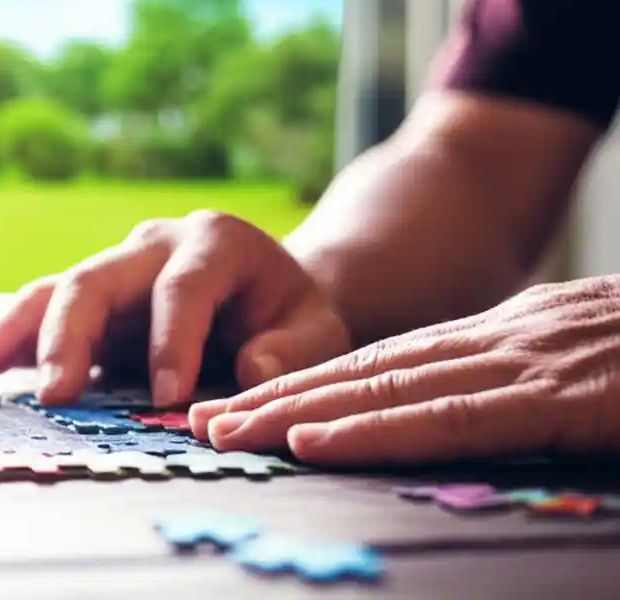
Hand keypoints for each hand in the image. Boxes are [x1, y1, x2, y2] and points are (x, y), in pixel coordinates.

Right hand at [0, 212, 349, 406]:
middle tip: (58, 392)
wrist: (270, 292)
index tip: (168, 398)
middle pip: (98, 278)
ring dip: (19, 328)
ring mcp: (117, 264)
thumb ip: (293, 349)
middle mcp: (155, 243)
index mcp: (215, 242)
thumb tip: (251, 368)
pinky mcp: (94, 295)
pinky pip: (45, 308)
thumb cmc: (292, 315)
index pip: (181, 288)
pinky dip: (14, 336)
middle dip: (72, 334)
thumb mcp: (317, 329)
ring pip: (57, 288)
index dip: (172, 341)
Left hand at [190, 277, 619, 464]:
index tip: (247, 406)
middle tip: (198, 419)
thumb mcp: (595, 364)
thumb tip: (473, 411)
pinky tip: (311, 442)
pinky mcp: (569, 395)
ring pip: (389, 388)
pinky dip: (374, 430)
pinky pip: (452, 415)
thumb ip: (532, 384)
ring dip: (295, 411)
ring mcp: (536, 360)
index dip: (313, 384)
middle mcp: (512, 338)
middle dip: (277, 396)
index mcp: (519, 335)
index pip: (393, 362)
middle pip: (369, 371)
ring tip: (222, 431)